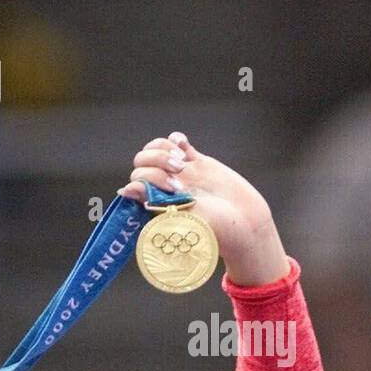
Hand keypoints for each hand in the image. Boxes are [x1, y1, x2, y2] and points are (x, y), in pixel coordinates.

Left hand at [117, 131, 290, 284]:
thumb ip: (155, 203)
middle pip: (143, 159)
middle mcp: (164, 186)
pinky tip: (185, 148)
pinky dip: (176, 140)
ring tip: (182, 162)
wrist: (245, 223)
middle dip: (157, 161)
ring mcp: (180, 172)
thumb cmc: (214, 230)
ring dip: (164, 149)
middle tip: (180, 176)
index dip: (150, 178)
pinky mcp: (197, 163)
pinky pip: (177, 143)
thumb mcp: (183, 218)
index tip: (174, 189)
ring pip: (157, 148)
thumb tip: (125, 190)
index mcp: (156, 201)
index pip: (137, 178)